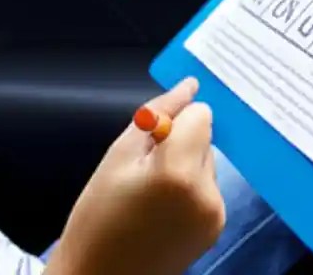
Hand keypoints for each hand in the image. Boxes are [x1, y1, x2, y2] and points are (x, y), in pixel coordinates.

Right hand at [47, 77, 223, 274]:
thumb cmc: (97, 217)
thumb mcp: (118, 156)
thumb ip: (157, 115)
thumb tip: (189, 85)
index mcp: (178, 172)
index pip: (200, 115)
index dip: (173, 122)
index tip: (149, 142)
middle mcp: (206, 192)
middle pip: (205, 137)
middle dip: (178, 144)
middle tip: (142, 173)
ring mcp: (214, 213)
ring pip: (207, 161)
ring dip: (184, 165)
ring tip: (150, 194)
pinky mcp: (216, 228)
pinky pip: (208, 187)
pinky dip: (190, 188)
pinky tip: (163, 209)